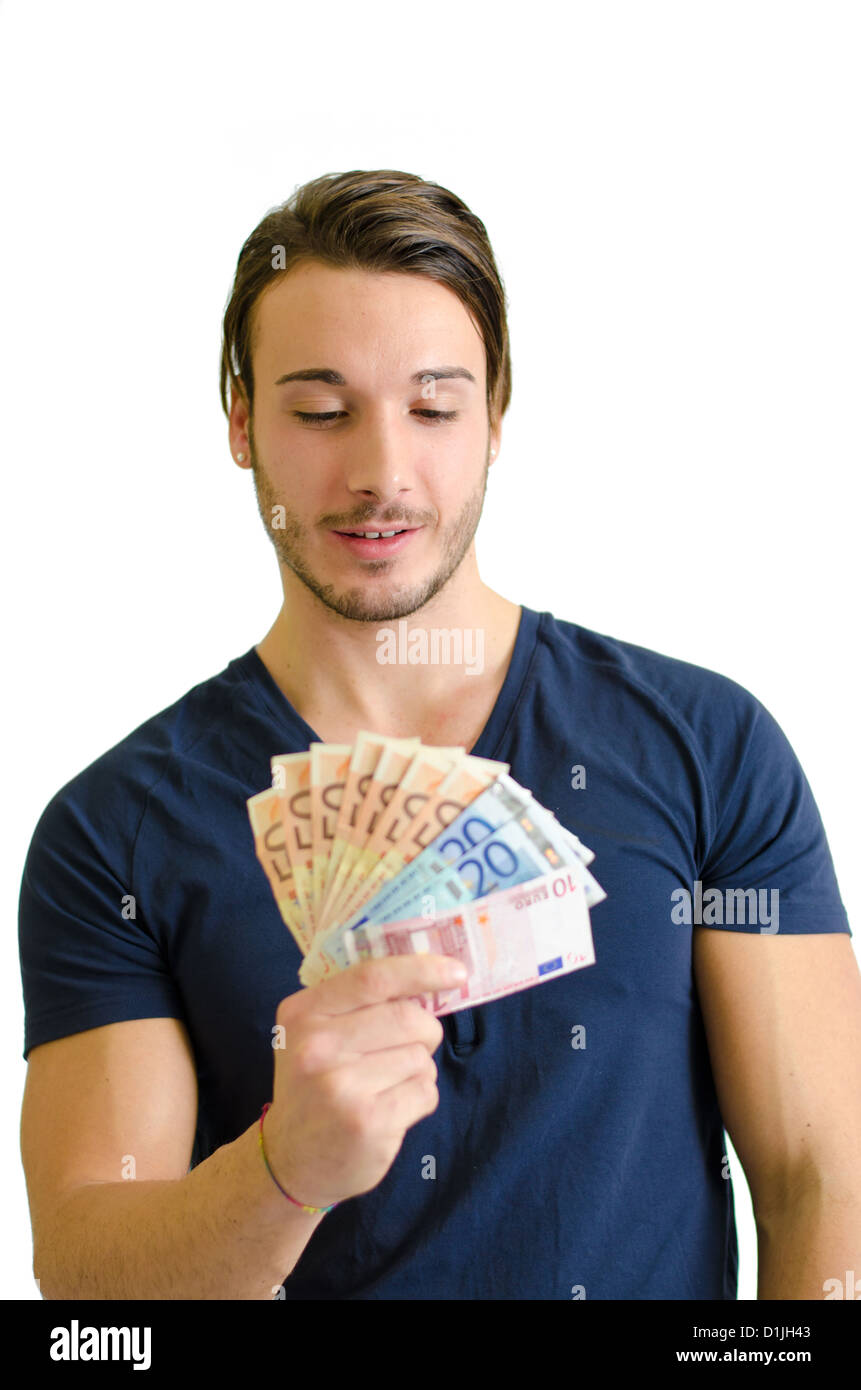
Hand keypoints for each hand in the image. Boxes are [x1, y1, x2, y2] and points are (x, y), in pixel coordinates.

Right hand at [264, 953, 466, 1208]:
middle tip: (408, 1049)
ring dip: (418, 1070)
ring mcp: (341, 1087)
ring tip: (386, 1087)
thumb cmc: (315, 1087)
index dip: (421, 970)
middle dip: (425, 1032)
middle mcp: (316, 1047)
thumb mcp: (313, 1034)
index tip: (457, 971)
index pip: (372, 978)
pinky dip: (420, 1098)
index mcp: (302, 1013)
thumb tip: (430, 974)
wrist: (291, 1161)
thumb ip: (356, 1002)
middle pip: (408, 1018)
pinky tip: (391, 1111)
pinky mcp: (369, 1123)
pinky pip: (426, 1092)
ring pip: (421, 1057)